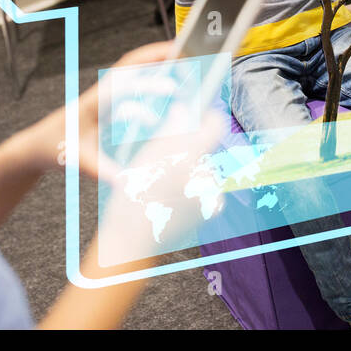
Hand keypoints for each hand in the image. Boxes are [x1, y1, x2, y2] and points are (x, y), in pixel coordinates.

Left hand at [25, 41, 180, 180]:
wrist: (38, 144)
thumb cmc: (55, 148)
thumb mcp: (78, 160)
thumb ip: (101, 169)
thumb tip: (125, 182)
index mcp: (95, 101)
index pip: (125, 85)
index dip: (149, 84)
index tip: (173, 88)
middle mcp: (103, 91)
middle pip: (132, 63)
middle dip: (158, 55)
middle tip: (187, 50)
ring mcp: (106, 93)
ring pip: (135, 69)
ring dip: (158, 61)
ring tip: (185, 58)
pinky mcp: (110, 100)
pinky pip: (134, 81)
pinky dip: (154, 76)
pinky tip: (170, 84)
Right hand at [95, 101, 228, 266]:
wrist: (134, 240)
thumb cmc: (134, 197)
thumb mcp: (147, 156)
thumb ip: (171, 130)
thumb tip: (183, 111)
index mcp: (187, 155)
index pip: (216, 125)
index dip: (209, 117)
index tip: (200, 117)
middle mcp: (205, 173)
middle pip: (206, 150)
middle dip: (191, 151)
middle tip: (167, 162)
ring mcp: (211, 192)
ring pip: (205, 170)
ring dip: (192, 172)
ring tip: (166, 186)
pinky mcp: (213, 209)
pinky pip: (208, 189)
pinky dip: (196, 190)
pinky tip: (176, 198)